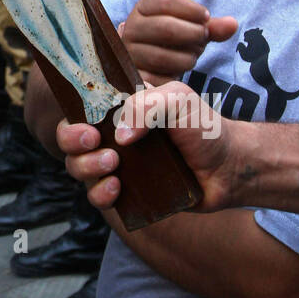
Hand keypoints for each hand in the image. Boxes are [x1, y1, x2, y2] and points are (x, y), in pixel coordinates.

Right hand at [56, 81, 238, 214]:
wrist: (228, 168)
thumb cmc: (203, 127)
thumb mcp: (178, 100)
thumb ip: (147, 106)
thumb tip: (119, 136)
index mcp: (120, 107)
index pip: (81, 104)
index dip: (73, 112)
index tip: (87, 122)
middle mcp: (112, 135)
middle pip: (70, 138)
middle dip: (72, 141)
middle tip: (94, 142)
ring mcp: (118, 164)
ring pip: (77, 167)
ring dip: (85, 166)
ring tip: (113, 164)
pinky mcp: (127, 192)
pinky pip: (98, 197)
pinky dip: (99, 194)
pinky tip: (117, 188)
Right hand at [118, 0, 237, 86]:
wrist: (146, 61)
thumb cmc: (173, 39)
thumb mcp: (190, 27)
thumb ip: (211, 26)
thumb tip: (233, 24)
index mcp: (143, 8)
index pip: (165, 1)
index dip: (191, 9)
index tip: (206, 18)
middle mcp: (131, 28)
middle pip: (166, 28)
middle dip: (193, 35)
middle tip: (203, 39)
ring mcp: (129, 53)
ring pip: (163, 56)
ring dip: (187, 58)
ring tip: (192, 56)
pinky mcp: (133, 75)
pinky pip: (158, 78)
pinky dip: (175, 76)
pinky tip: (179, 72)